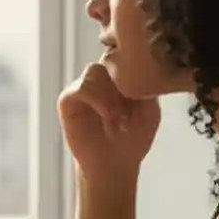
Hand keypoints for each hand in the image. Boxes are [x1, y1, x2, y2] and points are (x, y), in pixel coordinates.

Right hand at [57, 62, 160, 179]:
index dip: (132, 63)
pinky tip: (108, 117)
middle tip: (131, 110)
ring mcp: (82, 87)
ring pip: (95, 71)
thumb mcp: (150, 108)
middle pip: (109, 59)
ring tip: (119, 118)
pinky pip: (80, 88)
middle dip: (122, 83)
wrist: (116, 165)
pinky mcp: (68, 100)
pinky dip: (97, 100)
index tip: (142, 87)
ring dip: (110, 95)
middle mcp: (100, 78)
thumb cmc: (133, 138)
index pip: (123, 52)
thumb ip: (147, 85)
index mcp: (119, 76)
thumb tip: (142, 65)